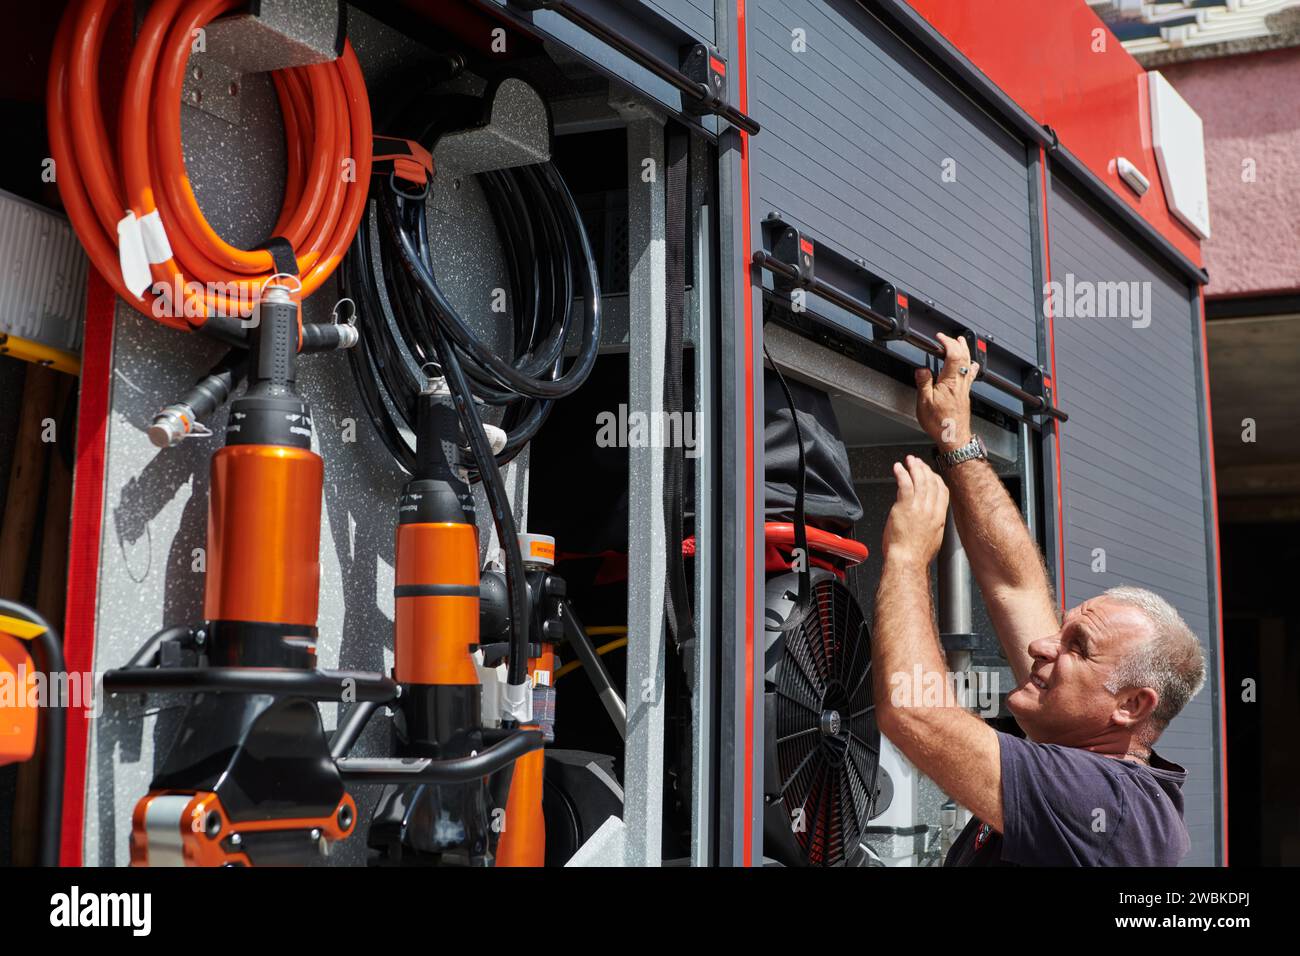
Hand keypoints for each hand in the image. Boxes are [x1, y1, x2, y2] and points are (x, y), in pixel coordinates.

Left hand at [882, 455, 949, 567]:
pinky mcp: (905, 506)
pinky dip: (902, 473)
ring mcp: (919, 507)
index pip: (942, 491)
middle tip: (917, 462)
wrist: (908, 561)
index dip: (936, 479)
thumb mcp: (932, 538)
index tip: (930, 473)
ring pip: (920, 481)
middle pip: (932, 483)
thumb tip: (927, 519)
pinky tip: (898, 468)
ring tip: (909, 461)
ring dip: (914, 468)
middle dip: (925, 469)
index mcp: (939, 517)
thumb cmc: (916, 555)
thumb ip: (931, 524)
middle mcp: (931, 510)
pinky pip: (905, 484)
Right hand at [915, 333, 979, 451]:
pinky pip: (969, 375)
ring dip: (966, 352)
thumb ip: (923, 383)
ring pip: (968, 365)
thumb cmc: (940, 424)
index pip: (953, 355)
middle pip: (964, 357)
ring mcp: (964, 389)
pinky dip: (969, 366)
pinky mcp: (965, 395)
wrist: (953, 437)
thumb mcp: (924, 403)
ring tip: (963, 344)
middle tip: (953, 337)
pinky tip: (971, 366)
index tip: (940, 337)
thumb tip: (921, 369)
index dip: (948, 343)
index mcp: (950, 382)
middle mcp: (960, 383)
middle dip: (958, 344)